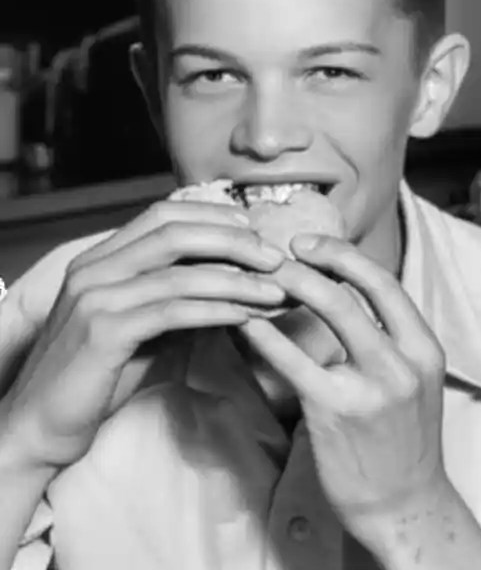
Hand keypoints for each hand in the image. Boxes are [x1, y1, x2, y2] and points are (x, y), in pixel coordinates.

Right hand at [0, 200, 288, 471]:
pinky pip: (172, 311)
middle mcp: (93, 269)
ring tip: (276, 291)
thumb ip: (183, 299)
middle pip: (175, 233)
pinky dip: (215, 310)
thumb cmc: (101, 376)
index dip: (215, 217)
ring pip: (180, 273)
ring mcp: (94, 298)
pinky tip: (246, 317)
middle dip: (234, 241)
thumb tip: (243, 283)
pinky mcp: (103, 332)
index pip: (162, 215)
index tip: (257, 229)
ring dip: (237, 280)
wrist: (43, 425)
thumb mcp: (148, 328)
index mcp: (100, 259)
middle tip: (277, 258)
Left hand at [237, 235, 445, 538]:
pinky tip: (244, 322)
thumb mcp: (413, 385)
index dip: (346, 256)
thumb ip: (388, 345)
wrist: (404, 504)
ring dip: (289, 285)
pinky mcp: (335, 409)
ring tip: (259, 275)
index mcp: (426, 349)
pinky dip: (266, 333)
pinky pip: (293, 358)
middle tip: (280, 249)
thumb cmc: (401, 445)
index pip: (386, 284)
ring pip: (331, 311)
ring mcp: (373, 384)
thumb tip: (342, 303)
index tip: (314, 243)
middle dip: (316, 259)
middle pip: (357, 288)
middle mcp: (405, 361)